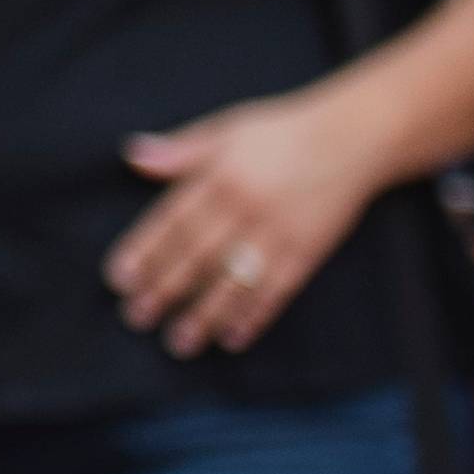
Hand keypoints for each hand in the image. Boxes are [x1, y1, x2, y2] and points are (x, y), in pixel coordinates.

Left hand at [103, 90, 384, 355]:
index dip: (144, 252)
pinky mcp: (308, 251)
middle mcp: (247, 207)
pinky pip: (278, 289)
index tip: (119, 279)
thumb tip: (132, 155)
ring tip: (178, 342)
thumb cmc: (282, 132)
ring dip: (205, 315)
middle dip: (165, 289)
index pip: (173, 221)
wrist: (355, 138)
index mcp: (220, 177)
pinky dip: (255, 316)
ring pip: (236, 280)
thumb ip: (180, 151)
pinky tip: (233, 338)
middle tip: (135, 317)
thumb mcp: (227, 130)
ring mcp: (279, 232)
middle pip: (198, 255)